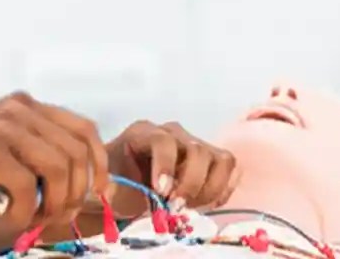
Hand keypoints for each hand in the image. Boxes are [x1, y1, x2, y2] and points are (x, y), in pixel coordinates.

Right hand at [0, 92, 110, 228]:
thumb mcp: (3, 152)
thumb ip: (39, 158)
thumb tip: (84, 189)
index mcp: (25, 105)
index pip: (83, 129)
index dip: (98, 163)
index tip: (99, 192)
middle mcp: (19, 108)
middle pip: (76, 152)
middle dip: (74, 192)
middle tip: (56, 216)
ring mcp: (4, 126)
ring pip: (59, 170)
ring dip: (51, 204)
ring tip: (30, 217)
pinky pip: (29, 188)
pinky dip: (23, 211)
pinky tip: (6, 214)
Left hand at [104, 120, 236, 215]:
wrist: (125, 184)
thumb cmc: (116, 182)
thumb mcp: (109, 182)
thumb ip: (117, 186)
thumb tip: (127, 193)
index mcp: (144, 132)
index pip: (163, 141)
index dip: (165, 166)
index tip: (161, 193)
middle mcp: (174, 133)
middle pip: (197, 149)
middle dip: (190, 184)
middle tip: (175, 207)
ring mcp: (195, 144)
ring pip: (221, 159)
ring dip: (209, 189)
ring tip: (190, 206)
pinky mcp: (212, 160)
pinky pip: (230, 169)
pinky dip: (222, 190)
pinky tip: (204, 203)